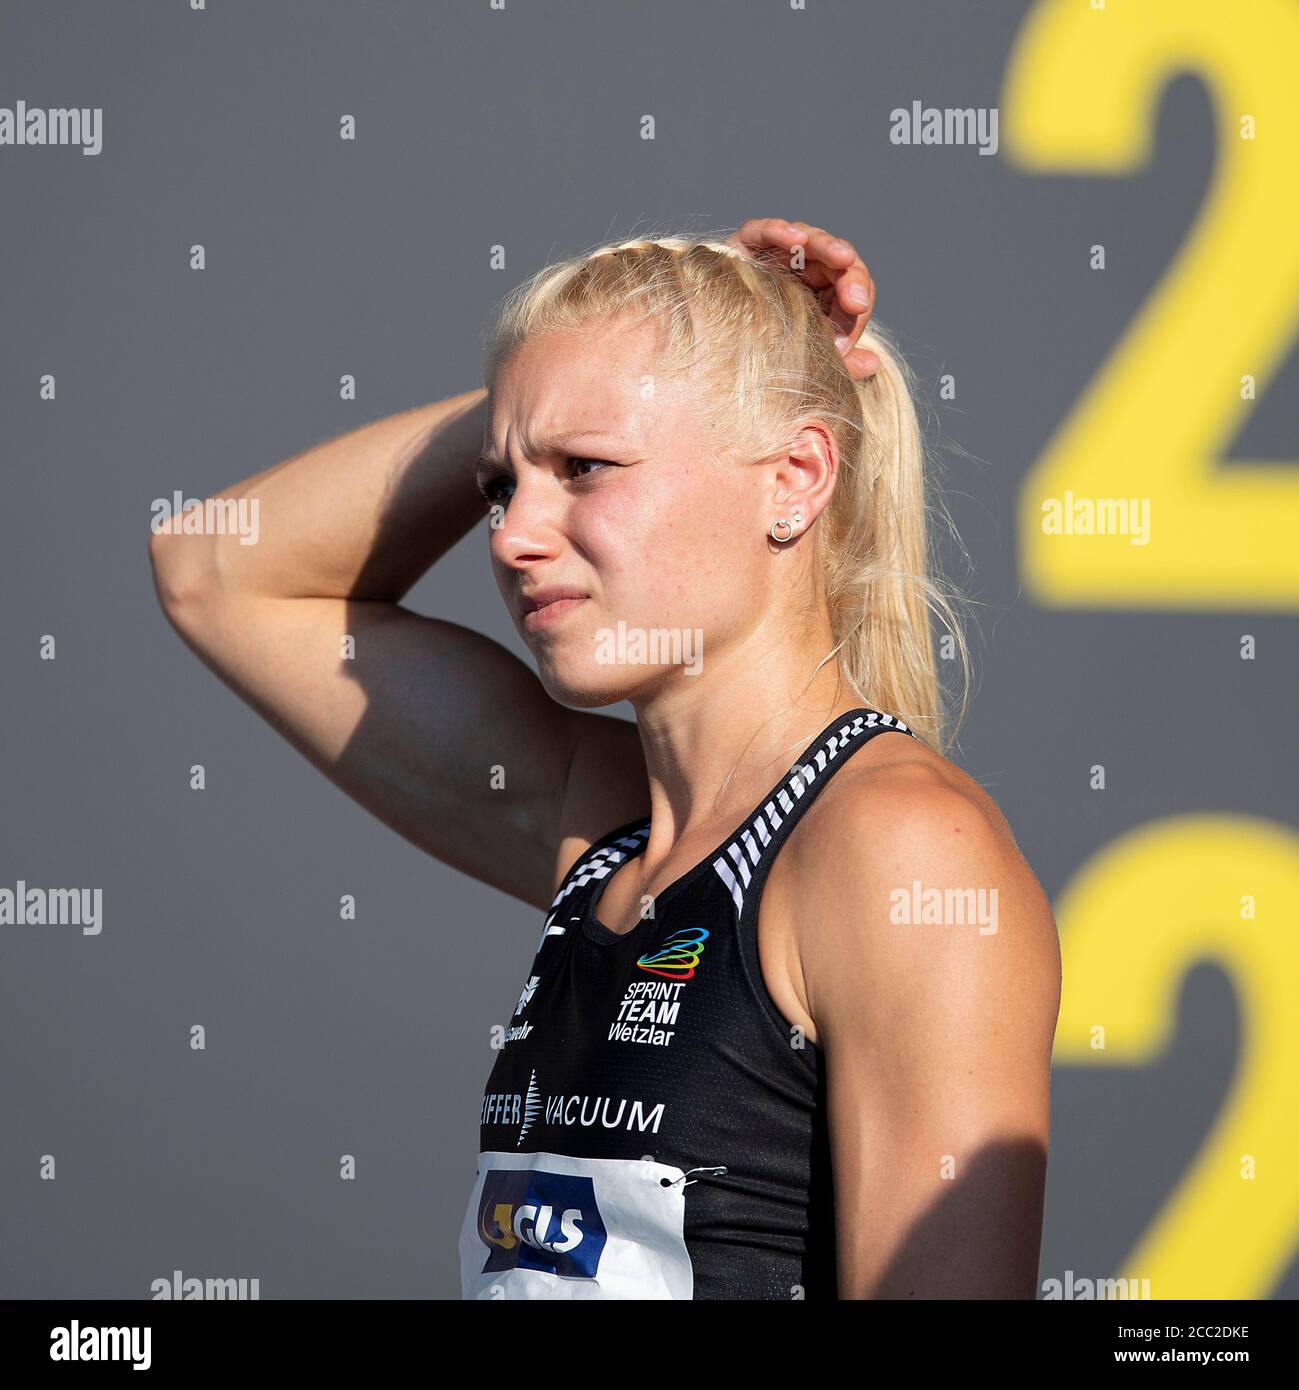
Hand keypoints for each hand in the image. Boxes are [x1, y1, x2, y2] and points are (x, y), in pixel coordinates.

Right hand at [728, 218, 879, 379]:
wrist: (711, 356)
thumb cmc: (763, 360)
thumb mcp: (805, 364)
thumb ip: (840, 365)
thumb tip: (874, 364)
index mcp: (821, 295)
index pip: (850, 287)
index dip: (858, 302)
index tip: (852, 323)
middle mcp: (801, 272)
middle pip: (836, 262)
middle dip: (851, 276)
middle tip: (857, 300)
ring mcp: (774, 257)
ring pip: (808, 240)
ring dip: (827, 246)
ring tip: (842, 258)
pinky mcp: (744, 247)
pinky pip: (764, 232)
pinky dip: (780, 231)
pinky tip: (796, 238)